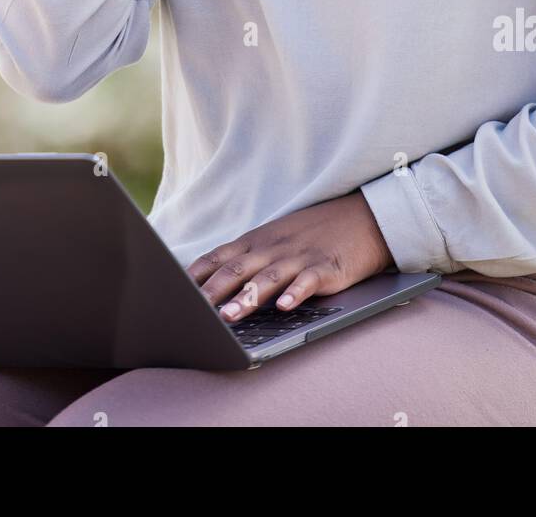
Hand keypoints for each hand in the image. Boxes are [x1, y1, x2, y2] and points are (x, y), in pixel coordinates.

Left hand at [185, 191, 395, 321]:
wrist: (362, 218)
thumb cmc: (313, 232)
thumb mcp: (275, 239)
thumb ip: (247, 258)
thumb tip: (211, 281)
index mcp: (257, 241)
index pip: (219, 257)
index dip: (197, 276)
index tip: (174, 292)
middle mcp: (273, 248)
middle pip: (237, 269)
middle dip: (213, 291)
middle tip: (193, 311)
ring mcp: (299, 257)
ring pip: (268, 277)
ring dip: (247, 296)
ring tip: (229, 316)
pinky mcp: (325, 267)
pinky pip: (308, 281)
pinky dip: (295, 293)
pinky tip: (284, 307)